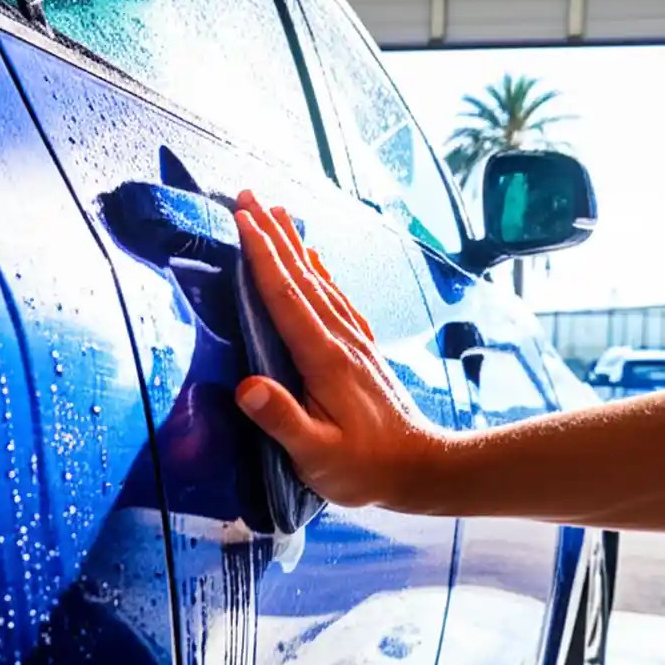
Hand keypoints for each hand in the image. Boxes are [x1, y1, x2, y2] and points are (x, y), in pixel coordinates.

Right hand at [233, 191, 445, 508]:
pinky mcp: (360, 350)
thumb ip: (281, 419)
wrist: (422, 470)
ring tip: (276, 213)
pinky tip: (314, 261)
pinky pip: (335, 297)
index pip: (286, 297)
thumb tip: (245, 386)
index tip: (242, 219)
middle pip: (301, 276)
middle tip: (249, 195)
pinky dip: (319, 272)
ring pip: (318, 280)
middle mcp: (340, 340)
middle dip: (273, 233)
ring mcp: (354, 342)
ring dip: (294, 244)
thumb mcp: (316, 455)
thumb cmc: (364, 468)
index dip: (262, 256)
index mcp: (324, 358)